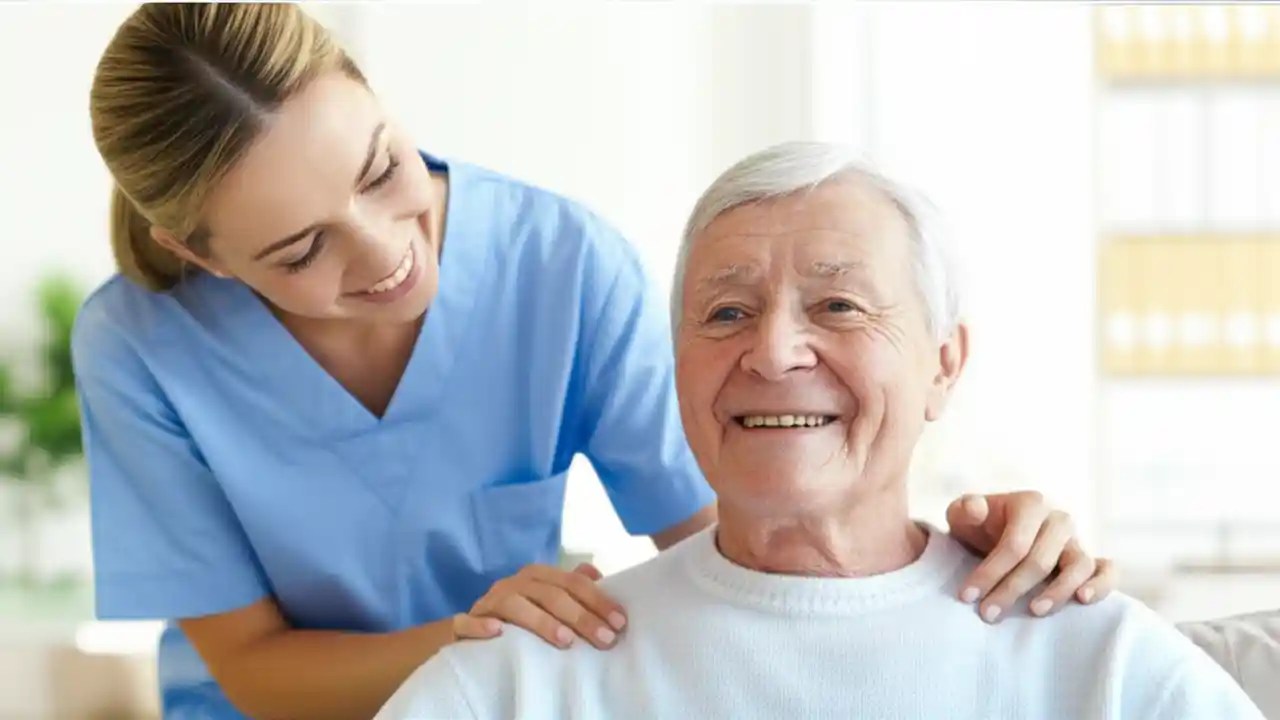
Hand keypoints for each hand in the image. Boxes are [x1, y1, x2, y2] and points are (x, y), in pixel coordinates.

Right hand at [451, 563, 627, 649]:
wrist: (471, 631)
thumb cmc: (519, 616)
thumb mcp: (547, 600)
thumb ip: (571, 586)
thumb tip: (598, 574)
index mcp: (537, 576)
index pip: (572, 583)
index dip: (598, 600)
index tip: (620, 622)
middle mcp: (513, 584)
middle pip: (550, 594)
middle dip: (580, 616)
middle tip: (604, 639)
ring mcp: (488, 602)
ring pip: (514, 605)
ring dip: (541, 621)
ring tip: (566, 640)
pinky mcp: (463, 623)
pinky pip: (467, 622)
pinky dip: (481, 626)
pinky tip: (498, 633)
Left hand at [946, 491, 1116, 622]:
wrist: (997, 531)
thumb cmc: (979, 525)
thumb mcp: (964, 514)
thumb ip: (966, 509)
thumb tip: (976, 509)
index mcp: (1030, 504)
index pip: (1014, 544)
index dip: (990, 572)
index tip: (967, 596)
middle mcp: (1058, 519)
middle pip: (1041, 560)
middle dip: (1011, 589)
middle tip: (988, 614)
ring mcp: (1077, 540)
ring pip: (1078, 566)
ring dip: (1058, 592)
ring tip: (1035, 611)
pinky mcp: (1090, 559)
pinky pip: (1107, 571)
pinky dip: (1102, 584)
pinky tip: (1084, 600)